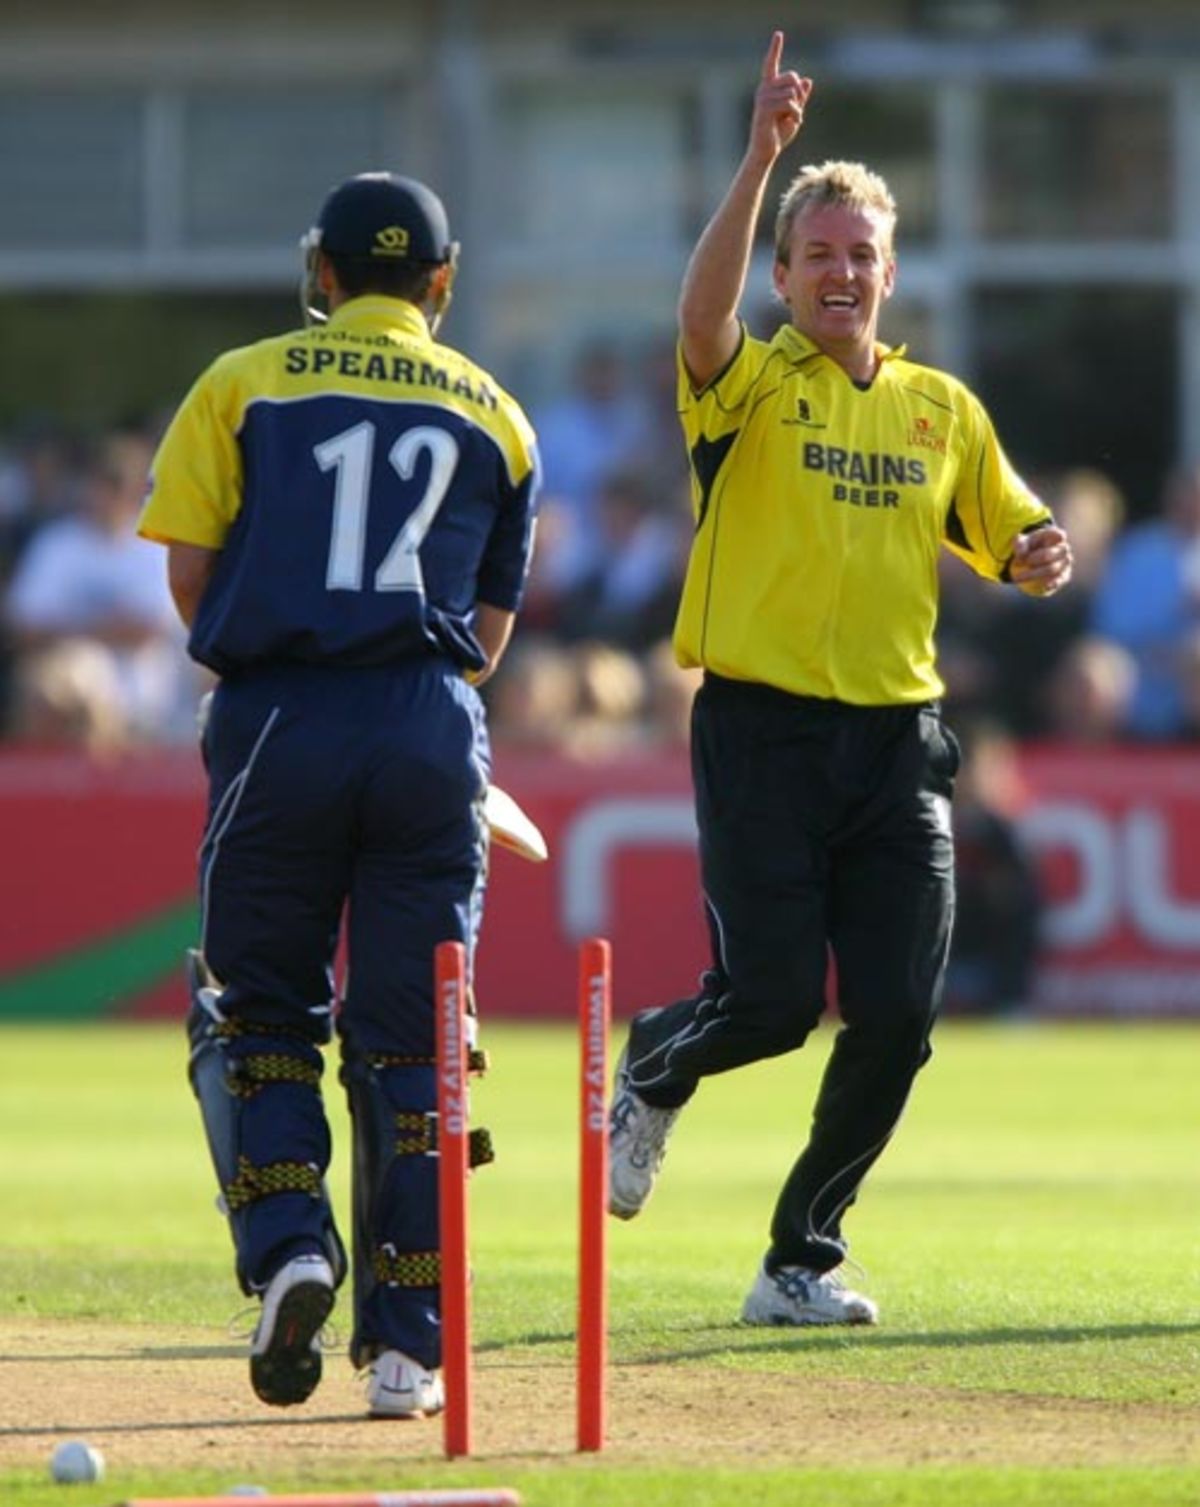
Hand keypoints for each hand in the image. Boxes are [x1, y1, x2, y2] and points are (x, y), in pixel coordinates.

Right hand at [749, 31, 811, 165]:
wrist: (766, 151)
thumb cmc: (778, 133)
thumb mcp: (793, 112)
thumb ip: (800, 97)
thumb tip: (807, 80)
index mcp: (769, 87)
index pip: (771, 64)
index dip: (775, 49)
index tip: (778, 34)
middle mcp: (764, 89)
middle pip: (792, 76)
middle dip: (799, 91)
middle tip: (797, 107)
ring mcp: (763, 98)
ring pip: (792, 91)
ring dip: (798, 106)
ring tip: (793, 118)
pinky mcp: (765, 109)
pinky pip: (789, 102)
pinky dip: (796, 113)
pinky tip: (794, 122)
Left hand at [1009, 525, 1072, 597]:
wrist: (1035, 558)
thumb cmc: (1029, 546)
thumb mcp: (1022, 542)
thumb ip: (1020, 544)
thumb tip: (1021, 555)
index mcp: (1055, 536)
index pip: (1059, 536)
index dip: (1051, 540)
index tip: (1039, 541)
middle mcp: (1063, 549)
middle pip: (1049, 555)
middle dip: (1033, 560)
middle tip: (1018, 563)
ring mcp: (1065, 562)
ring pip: (1052, 569)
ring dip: (1034, 574)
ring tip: (1017, 578)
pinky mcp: (1064, 575)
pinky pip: (1060, 580)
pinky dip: (1053, 583)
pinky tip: (1045, 587)